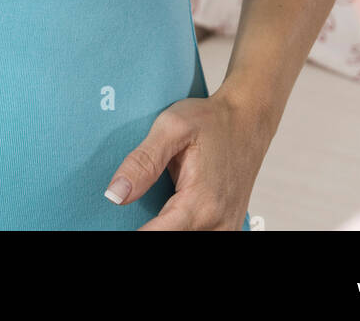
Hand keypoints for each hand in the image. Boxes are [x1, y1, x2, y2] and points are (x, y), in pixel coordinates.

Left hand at [103, 88, 267, 229]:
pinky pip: (199, 236)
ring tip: (151, 207)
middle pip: (170, 240)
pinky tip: (167, 215)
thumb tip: (114, 195)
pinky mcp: (228, 228)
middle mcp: (217, 223)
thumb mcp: (172, 126)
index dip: (133, 233)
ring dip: (165, 228)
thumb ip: (143, 161)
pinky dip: (181, 226)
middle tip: (135, 208)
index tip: (110, 226)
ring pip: (186, 239)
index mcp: (200, 202)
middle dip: (148, 227)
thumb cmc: (211, 120)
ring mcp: (226, 229)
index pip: (157, 236)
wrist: (249, 119)